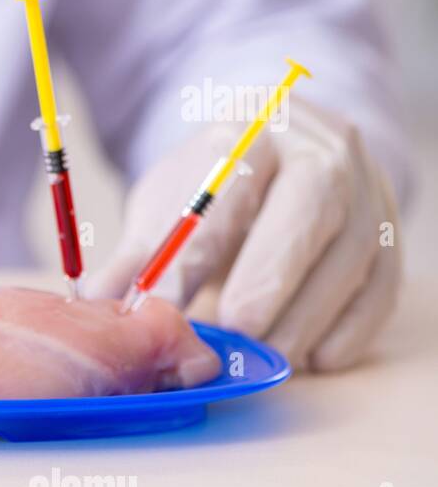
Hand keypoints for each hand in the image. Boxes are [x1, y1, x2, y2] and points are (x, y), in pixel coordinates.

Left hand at [88, 97, 400, 370]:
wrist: (278, 158)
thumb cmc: (213, 188)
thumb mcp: (167, 206)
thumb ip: (137, 255)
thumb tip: (97, 304)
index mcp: (253, 130)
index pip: (228, 192)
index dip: (194, 258)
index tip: (164, 312)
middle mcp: (322, 150)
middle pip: (309, 212)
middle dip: (268, 282)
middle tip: (233, 334)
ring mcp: (366, 192)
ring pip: (350, 258)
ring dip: (304, 318)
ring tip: (262, 357)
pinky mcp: (390, 237)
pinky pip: (380, 290)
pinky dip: (346, 331)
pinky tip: (309, 356)